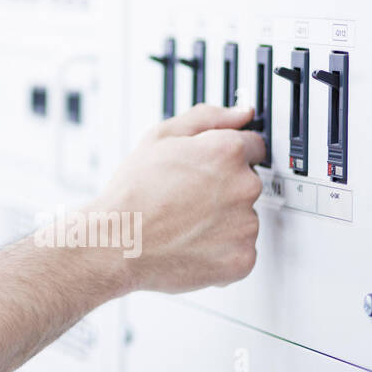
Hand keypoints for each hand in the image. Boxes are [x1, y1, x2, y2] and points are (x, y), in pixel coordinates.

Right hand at [93, 104, 265, 294]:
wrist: (118, 241)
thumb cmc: (133, 192)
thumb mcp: (159, 137)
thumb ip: (207, 118)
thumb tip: (241, 113)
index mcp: (226, 152)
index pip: (253, 146)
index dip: (226, 155)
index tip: (211, 167)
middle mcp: (244, 186)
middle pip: (247, 182)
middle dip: (224, 187)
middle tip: (187, 195)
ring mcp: (245, 225)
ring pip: (244, 217)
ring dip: (223, 219)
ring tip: (186, 221)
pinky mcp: (242, 258)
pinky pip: (241, 250)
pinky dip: (222, 249)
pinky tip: (192, 242)